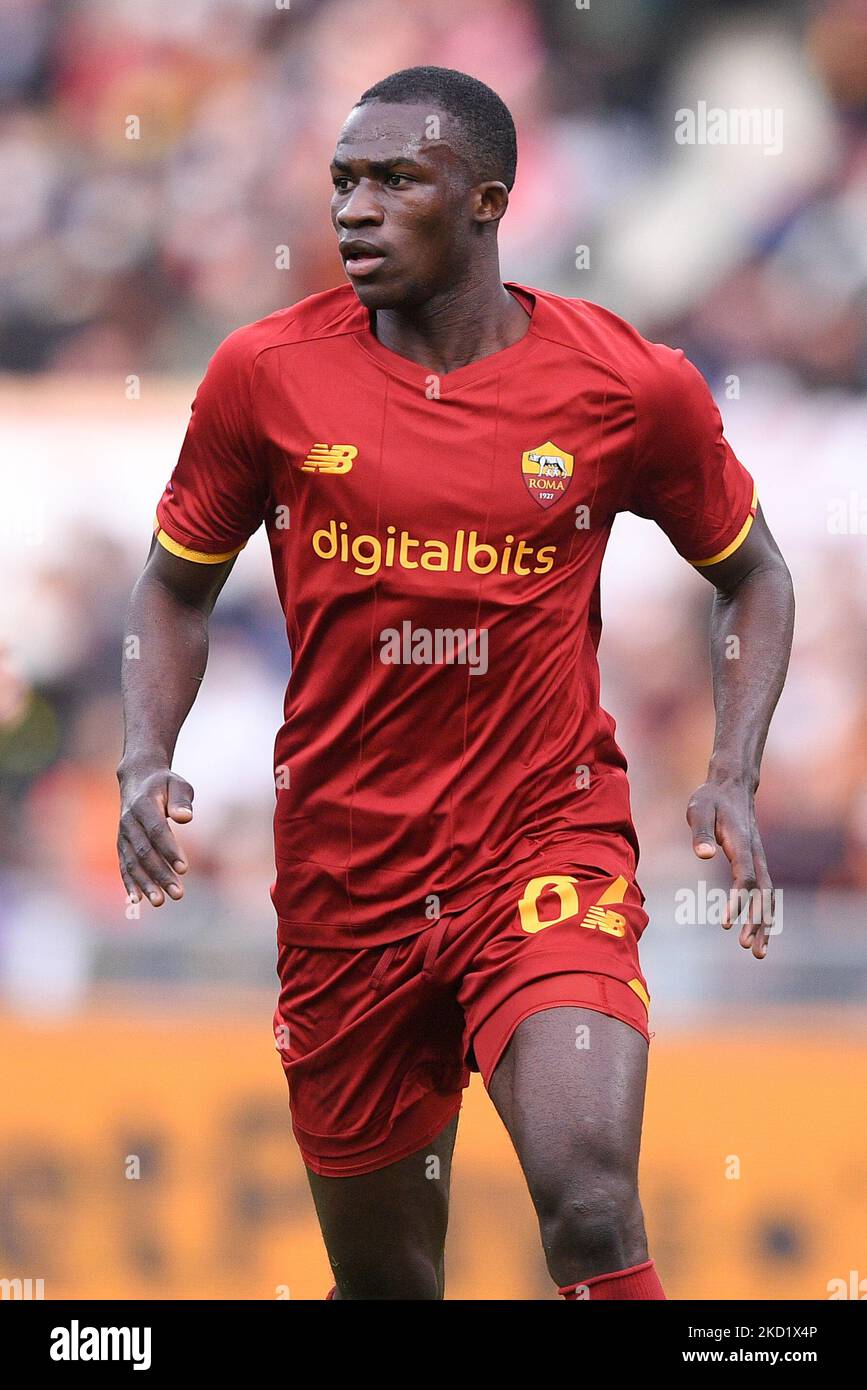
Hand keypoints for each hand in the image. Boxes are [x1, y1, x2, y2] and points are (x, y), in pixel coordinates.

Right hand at [117, 759, 192, 906]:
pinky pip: (124, 865)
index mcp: (143, 804)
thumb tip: (185, 817)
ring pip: (133, 862)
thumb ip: (181, 800)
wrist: (138, 780)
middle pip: (144, 851)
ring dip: (145, 883)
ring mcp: (123, 835)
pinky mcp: (122, 845)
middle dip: (161, 874)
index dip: (169, 850)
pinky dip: (130, 883)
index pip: (157, 831)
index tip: (185, 868)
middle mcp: (129, 821)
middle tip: (178, 893)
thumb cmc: (164, 784)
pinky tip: (137, 901)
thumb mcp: (177, 784)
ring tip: (160, 901)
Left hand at [686, 773, 773, 957]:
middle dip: (756, 922)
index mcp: (742, 843)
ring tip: (756, 952)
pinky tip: (758, 934)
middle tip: (745, 947)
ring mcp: (758, 859)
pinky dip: (764, 914)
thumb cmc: (711, 799)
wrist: (731, 787)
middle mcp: (755, 854)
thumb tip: (704, 855)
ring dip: (763, 924)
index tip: (726, 922)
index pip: (745, 877)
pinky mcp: (755, 863)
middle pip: (762, 893)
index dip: (738, 900)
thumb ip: (701, 833)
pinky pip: (763, 893)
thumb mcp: (698, 810)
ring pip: (767, 897)